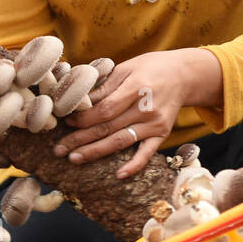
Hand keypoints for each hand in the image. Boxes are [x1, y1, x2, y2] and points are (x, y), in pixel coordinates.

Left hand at [53, 49, 216, 178]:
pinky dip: (134, 165)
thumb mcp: (127, 67)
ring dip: (95, 152)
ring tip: (73, 158)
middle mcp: (146, 108)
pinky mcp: (163, 134)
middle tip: (58, 148)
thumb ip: (105, 85)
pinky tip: (118, 175)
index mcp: (136, 87)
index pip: (104, 108)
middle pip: (108, 127)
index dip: (83, 118)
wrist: (183, 75)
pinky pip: (147, 153)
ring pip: (121, 141)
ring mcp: (155, 123)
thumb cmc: (151, 67)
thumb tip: (79, 100)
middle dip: (80, 138)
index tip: (65, 122)